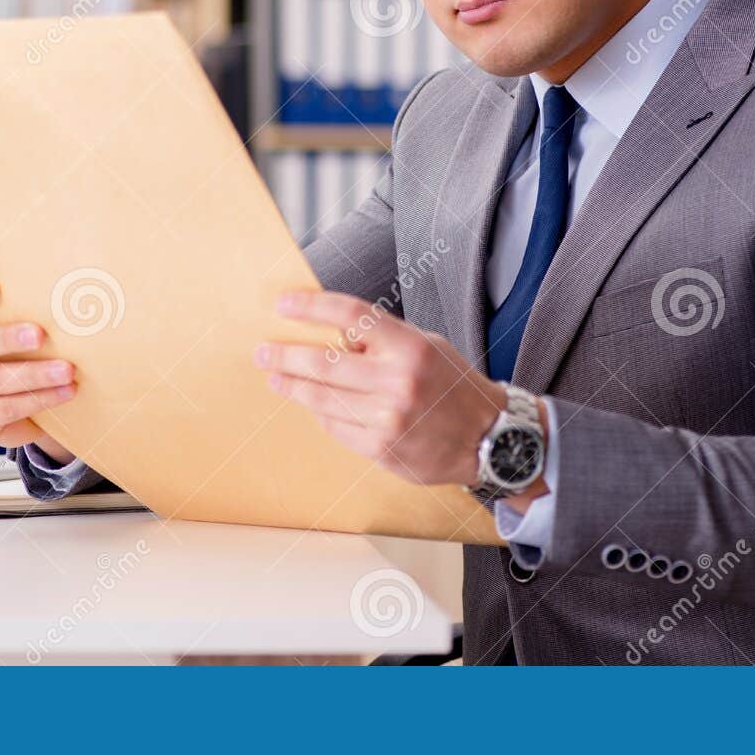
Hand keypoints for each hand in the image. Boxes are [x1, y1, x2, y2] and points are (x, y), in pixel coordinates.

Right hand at [0, 273, 77, 463]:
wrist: (19, 406)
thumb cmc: (20, 354)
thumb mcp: (19, 329)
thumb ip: (30, 311)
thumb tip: (74, 297)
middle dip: (5, 339)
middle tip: (40, 335)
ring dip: (32, 375)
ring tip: (66, 371)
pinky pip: (1, 409)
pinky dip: (36, 400)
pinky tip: (62, 393)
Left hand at [255, 289, 508, 486]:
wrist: (491, 438)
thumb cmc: (453, 385)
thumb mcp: (426, 346)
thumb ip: (382, 340)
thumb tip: (331, 337)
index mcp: (409, 346)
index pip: (348, 315)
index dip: (310, 307)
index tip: (283, 305)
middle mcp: (396, 381)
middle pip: (323, 363)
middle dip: (285, 356)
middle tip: (263, 352)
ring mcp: (387, 418)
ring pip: (322, 399)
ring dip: (293, 386)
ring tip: (276, 377)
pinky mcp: (381, 449)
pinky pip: (336, 427)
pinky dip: (323, 414)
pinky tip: (315, 405)